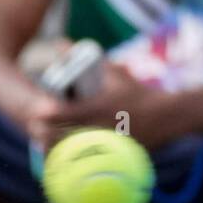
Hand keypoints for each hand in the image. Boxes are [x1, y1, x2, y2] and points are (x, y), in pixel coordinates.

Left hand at [37, 62, 178, 150]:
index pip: (66, 113)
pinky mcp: (114, 155)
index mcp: (99, 106)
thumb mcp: (112, 72)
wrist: (167, 116)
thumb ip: (85, 58)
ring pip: (74, 150)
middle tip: (34, 130)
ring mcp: (107, 143)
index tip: (35, 112)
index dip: (47, 115)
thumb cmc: (136, 92)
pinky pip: (88, 160)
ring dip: (57, 148)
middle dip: (47, 134)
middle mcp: (102, 126)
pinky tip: (63, 159)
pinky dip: (74, 159)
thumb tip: (60, 42)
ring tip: (42, 145)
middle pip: (65, 134)